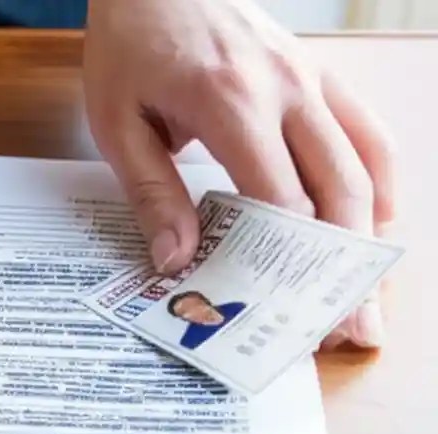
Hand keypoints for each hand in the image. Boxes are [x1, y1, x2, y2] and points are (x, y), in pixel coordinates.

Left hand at [83, 0, 394, 349]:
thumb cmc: (130, 46)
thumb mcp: (117, 122)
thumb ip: (150, 192)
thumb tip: (176, 260)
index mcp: (231, 102)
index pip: (282, 199)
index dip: (290, 265)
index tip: (290, 314)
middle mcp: (287, 90)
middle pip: (339, 190)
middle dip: (345, 266)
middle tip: (348, 326)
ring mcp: (312, 78)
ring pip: (365, 164)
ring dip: (371, 231)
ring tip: (364, 290)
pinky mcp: (320, 73)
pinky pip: (366, 131)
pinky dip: (378, 179)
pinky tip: (374, 220)